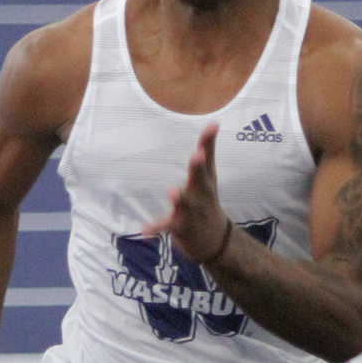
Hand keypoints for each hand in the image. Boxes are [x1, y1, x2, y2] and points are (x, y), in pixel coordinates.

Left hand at [144, 123, 233, 263]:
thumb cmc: (208, 201)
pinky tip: (145, 229)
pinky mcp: (181, 227)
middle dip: (198, 168)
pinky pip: (168, 227)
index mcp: (206, 181)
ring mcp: (192, 212)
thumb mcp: (211, 177)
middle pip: (200, 180)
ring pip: (186, 204)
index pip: (208, 158)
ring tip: (172, 192)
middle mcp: (201, 195)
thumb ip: (209, 150)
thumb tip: (214, 121)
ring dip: (180, 198)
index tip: (212, 125)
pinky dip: (156, 228)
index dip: (208, 142)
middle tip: (197, 155)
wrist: (217, 241)